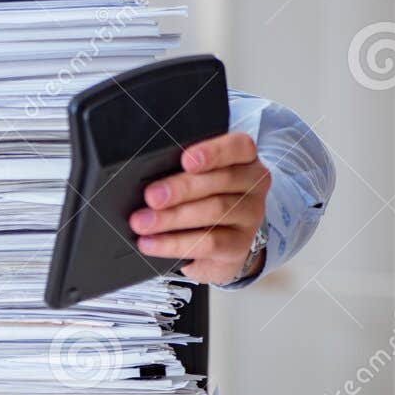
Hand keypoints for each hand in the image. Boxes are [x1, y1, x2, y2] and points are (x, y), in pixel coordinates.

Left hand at [129, 131, 269, 284]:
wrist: (218, 246)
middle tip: (151, 196)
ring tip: (142, 223)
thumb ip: (178, 173)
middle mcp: (253, 185)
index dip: (213, 152)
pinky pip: (208, 243)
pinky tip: (151, 243)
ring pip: (214, 211)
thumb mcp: (193, 182)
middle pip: (221, 180)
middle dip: (181, 188)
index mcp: (243, 159)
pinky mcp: (239, 245)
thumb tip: (147, 182)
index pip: (238, 147)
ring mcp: (250, 215)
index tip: (186, 160)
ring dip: (172, 217)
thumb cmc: (200, 201)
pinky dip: (174, 243)